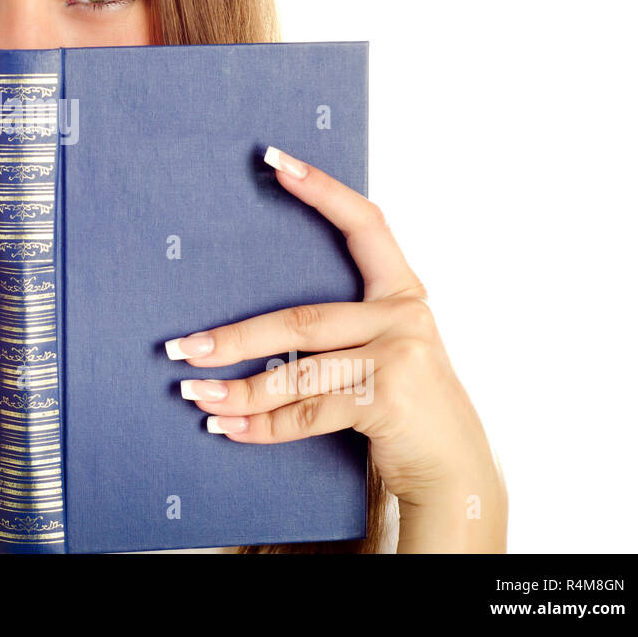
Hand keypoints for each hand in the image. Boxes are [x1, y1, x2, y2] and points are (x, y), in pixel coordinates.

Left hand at [164, 146, 506, 551]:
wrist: (456, 475)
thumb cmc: (403, 410)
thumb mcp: (382, 356)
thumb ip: (341, 332)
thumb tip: (248, 328)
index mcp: (402, 294)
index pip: (365, 224)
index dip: (323, 190)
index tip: (276, 161)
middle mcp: (405, 317)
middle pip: (300, 319)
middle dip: (233, 337)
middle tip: (181, 347)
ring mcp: (400, 357)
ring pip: (296, 373)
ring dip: (236, 388)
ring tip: (192, 393)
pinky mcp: (389, 400)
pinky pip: (306, 413)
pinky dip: (261, 426)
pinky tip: (227, 427)